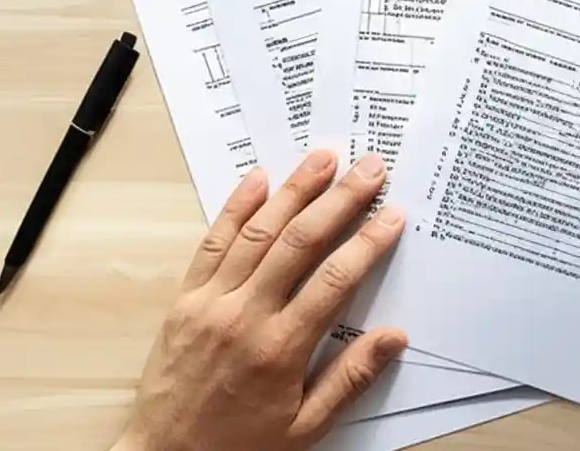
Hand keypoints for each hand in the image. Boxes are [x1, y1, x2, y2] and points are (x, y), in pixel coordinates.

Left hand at [112, 150, 406, 450]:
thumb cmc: (240, 448)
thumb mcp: (306, 428)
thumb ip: (351, 379)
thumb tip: (395, 338)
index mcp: (280, 349)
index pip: (333, 281)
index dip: (367, 243)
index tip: (392, 215)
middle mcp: (244, 316)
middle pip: (300, 243)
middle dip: (339, 200)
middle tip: (369, 168)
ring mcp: (210, 303)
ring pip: (258, 233)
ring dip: (293, 191)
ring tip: (323, 158)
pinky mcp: (184, 300)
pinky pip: (212, 244)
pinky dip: (236, 208)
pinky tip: (259, 179)